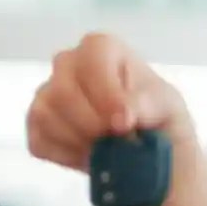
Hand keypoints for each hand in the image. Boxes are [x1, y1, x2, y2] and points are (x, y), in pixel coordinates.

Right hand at [26, 32, 197, 172]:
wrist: (150, 151)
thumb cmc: (160, 117)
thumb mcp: (169, 107)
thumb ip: (146, 104)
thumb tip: (120, 117)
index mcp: (101, 48)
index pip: (92, 60)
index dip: (106, 93)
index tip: (124, 123)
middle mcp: (68, 64)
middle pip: (63, 91)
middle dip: (93, 124)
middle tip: (117, 141)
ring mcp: (48, 95)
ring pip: (47, 116)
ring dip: (81, 142)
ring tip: (108, 149)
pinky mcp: (37, 127)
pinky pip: (40, 141)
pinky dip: (68, 157)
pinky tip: (91, 157)